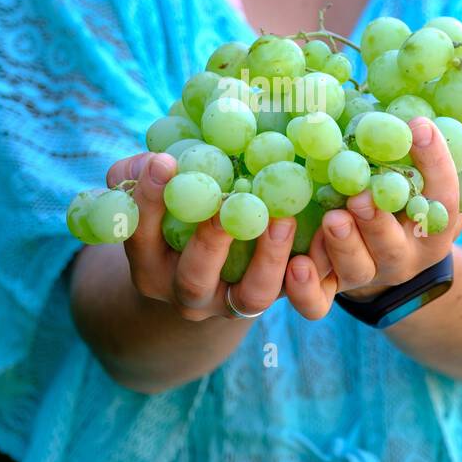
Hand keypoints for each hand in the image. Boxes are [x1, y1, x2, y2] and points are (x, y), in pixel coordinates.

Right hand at [106, 152, 296, 321]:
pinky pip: (296, 295)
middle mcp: (186, 292)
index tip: (164, 162)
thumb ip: (137, 173)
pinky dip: (310, 269)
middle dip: (211, 241)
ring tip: (282, 219)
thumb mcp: (147, 191)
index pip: (140, 234)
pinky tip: (323, 228)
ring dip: (269, 258)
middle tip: (228, 203)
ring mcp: (232, 301)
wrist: (209, 263)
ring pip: (251, 295)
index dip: (149, 199)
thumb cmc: (172, 209)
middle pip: (194, 278)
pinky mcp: (274, 296)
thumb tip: (156, 160)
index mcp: (149, 263)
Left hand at [284, 117, 461, 317]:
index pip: (442, 199)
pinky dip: (304, 289)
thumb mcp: (459, 195)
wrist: (392, 267)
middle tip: (362, 195)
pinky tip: (295, 265)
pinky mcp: (330, 289)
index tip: (420, 125)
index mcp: (434, 232)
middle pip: (393, 245)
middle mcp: (401, 258)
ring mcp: (365, 274)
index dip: (435, 164)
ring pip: (356, 270)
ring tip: (332, 219)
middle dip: (378, 221)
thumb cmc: (422, 213)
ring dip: (343, 246)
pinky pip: (317, 302)